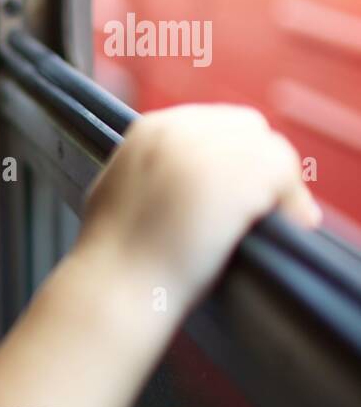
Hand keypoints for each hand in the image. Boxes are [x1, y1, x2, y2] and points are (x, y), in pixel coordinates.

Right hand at [75, 104, 321, 307]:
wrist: (115, 284)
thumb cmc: (112, 256)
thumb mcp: (119, 191)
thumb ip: (151, 170)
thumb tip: (184, 181)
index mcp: (149, 129)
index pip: (213, 123)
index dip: (229, 156)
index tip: (234, 188)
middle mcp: (181, 128)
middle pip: (246, 128)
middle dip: (254, 163)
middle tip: (260, 204)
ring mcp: (212, 149)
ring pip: (272, 150)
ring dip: (277, 184)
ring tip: (278, 218)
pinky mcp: (242, 174)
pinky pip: (286, 175)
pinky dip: (294, 201)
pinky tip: (292, 224)